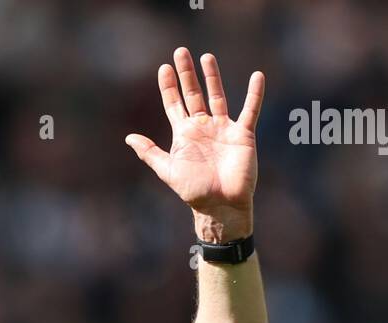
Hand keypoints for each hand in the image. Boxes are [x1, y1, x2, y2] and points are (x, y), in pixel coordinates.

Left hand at [125, 49, 263, 238]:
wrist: (220, 205)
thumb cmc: (194, 191)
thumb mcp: (168, 170)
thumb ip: (150, 152)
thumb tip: (128, 138)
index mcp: (184, 135)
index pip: (175, 104)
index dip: (169, 87)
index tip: (164, 69)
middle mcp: (203, 127)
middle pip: (193, 94)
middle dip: (186, 74)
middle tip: (180, 52)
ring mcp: (222, 129)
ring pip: (217, 96)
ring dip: (212, 76)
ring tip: (206, 57)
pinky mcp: (242, 134)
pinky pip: (250, 110)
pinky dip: (255, 94)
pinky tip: (258, 76)